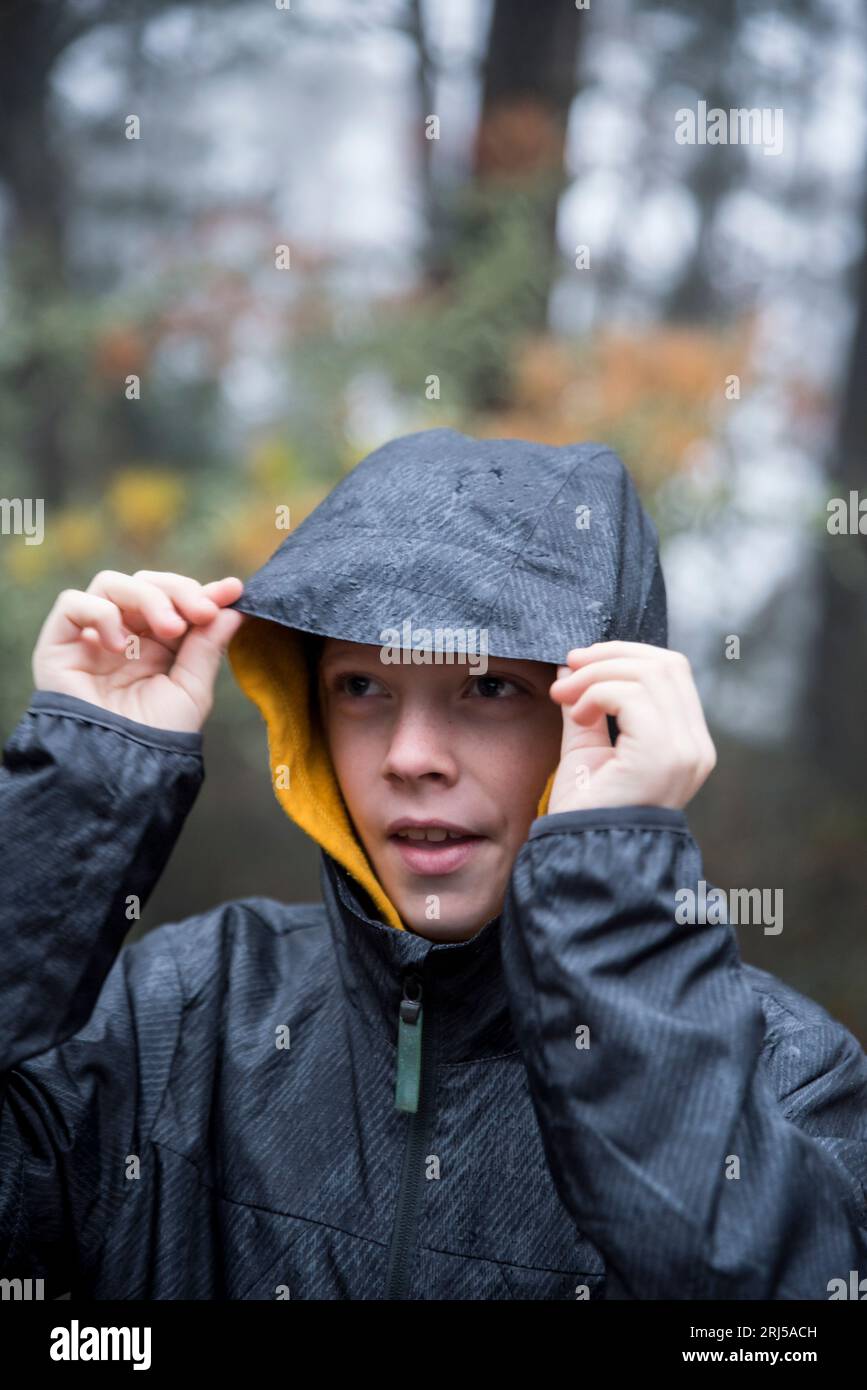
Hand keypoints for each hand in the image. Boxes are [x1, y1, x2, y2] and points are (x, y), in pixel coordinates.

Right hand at [32, 570, 246, 731]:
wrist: (118, 769)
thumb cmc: (155, 737)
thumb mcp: (191, 690)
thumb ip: (207, 646)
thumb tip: (233, 608)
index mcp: (156, 645)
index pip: (176, 601)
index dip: (203, 591)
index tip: (232, 590)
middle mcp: (123, 636)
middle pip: (146, 583)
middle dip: (178, 591)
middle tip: (202, 613)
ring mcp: (91, 637)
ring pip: (112, 584)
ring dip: (147, 597)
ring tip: (170, 629)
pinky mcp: (58, 644)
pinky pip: (72, 603)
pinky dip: (101, 613)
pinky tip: (120, 646)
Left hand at [546, 641, 716, 813]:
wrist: (582, 857)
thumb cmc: (587, 813)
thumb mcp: (587, 749)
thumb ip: (588, 706)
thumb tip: (572, 665)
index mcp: (686, 743)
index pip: (671, 673)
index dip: (625, 655)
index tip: (578, 662)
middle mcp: (695, 747)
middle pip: (666, 664)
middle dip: (610, 656)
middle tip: (568, 671)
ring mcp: (685, 751)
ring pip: (650, 673)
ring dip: (598, 674)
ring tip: (565, 697)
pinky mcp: (663, 755)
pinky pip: (632, 695)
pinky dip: (598, 693)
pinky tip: (578, 715)